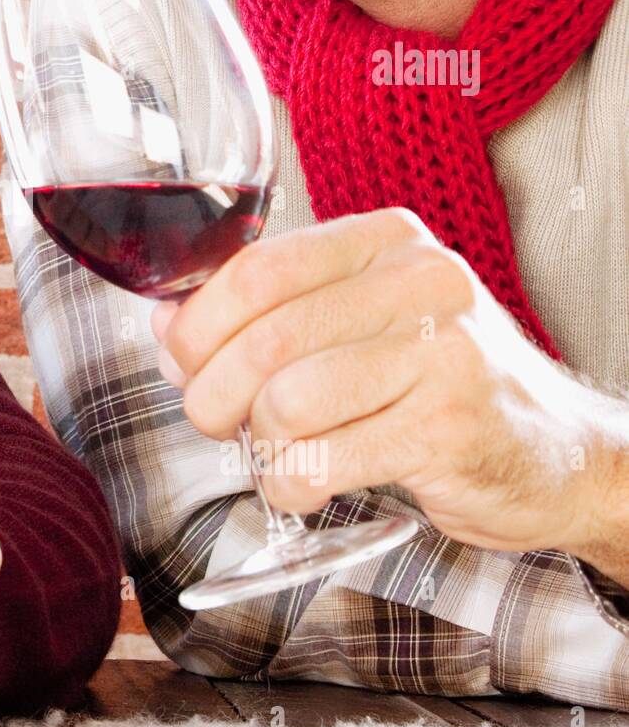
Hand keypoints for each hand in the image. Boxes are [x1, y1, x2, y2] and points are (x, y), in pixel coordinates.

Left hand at [153, 206, 613, 555]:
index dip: (198, 324)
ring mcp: (443, 354)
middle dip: (212, 394)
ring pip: (284, 402)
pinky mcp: (448, 430)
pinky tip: (305, 483)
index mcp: (386, 240)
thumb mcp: (358, 324)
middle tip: (216, 421)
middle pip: (263, 339)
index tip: (181, 361)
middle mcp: (421, 282)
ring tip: (278, 452)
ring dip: (258, 445)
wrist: (557, 454)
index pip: (257, 269)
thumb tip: (168, 325)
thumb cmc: (437, 385)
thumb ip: (268, 315)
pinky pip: (319, 461)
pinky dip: (288, 485)